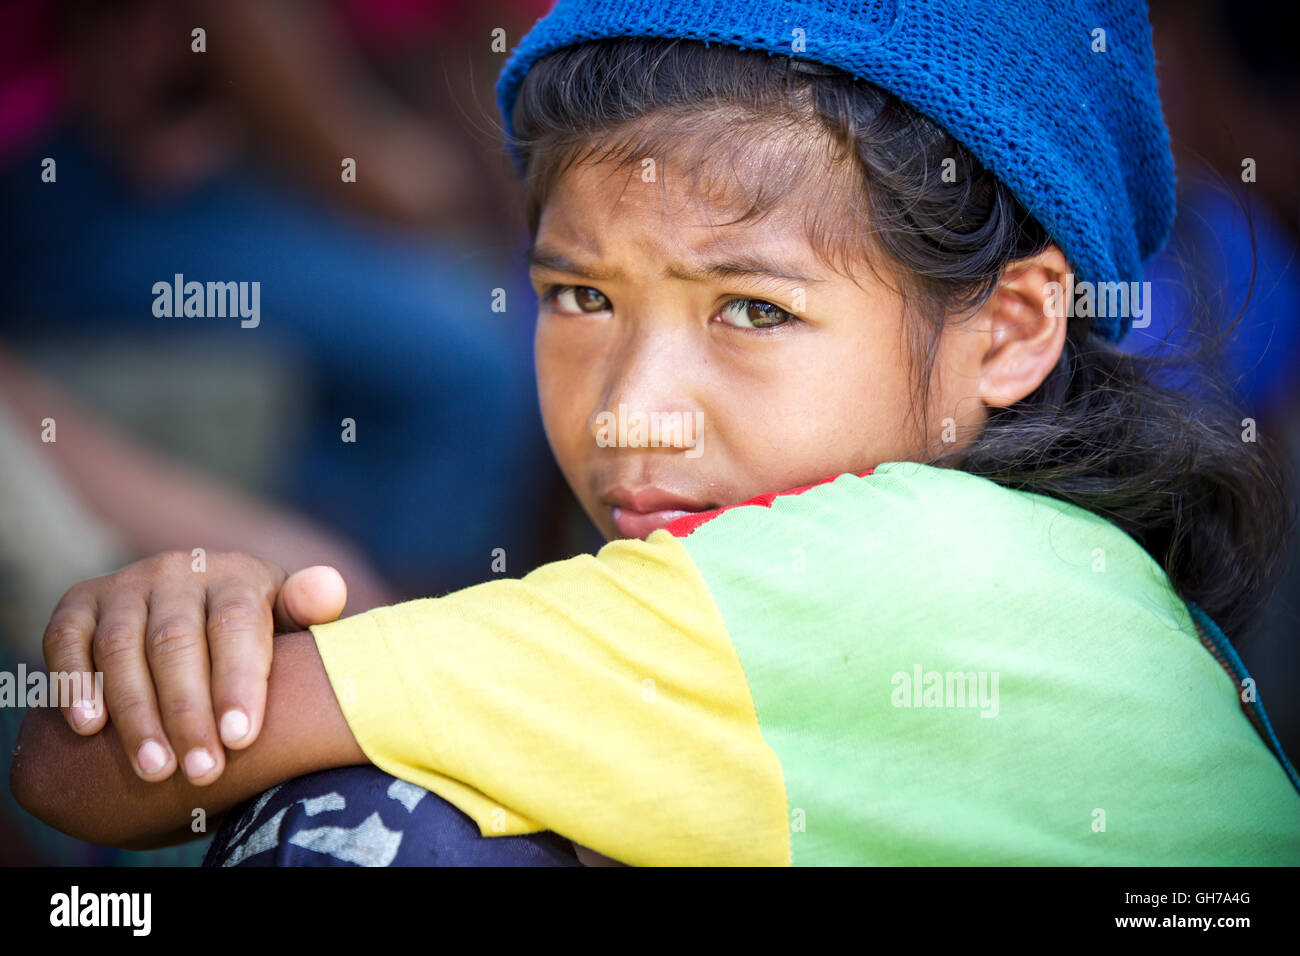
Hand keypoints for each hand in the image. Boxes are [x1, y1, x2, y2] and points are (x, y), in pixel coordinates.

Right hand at [41, 553, 347, 784]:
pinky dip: (73, 681)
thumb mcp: (289, 621)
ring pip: (122, 648)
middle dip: (188, 712)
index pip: (236, 625)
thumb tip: (329, 590)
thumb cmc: (256, 635)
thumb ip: (308, 612)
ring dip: (135, 712)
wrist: (198, 611)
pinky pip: (65, 638)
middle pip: (177, 642)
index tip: (241, 738)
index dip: (237, 681)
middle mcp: (179, 572)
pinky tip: (88, 728)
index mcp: (238, 577)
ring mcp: (127, 584)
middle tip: (202, 770)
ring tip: (155, 768)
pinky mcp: (80, 602)